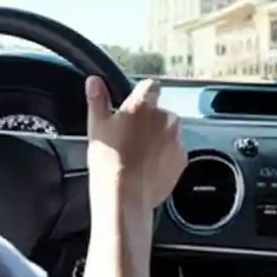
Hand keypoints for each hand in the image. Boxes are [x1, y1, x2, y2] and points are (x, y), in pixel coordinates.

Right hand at [85, 76, 186, 209]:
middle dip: (149, 122)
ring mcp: (176, 140)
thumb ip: (98, 100)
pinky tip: (149, 168)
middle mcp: (165, 118)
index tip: (135, 106)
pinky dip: (165, 157)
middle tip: (131, 138)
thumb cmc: (108, 160)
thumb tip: (94, 80)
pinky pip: (174, 153)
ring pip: (168, 133)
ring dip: (158, 139)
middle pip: (159, 113)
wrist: (125, 196)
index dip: (143, 94)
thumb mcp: (96, 127)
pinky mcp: (182, 160)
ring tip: (139, 156)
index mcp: (143, 106)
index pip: (150, 86)